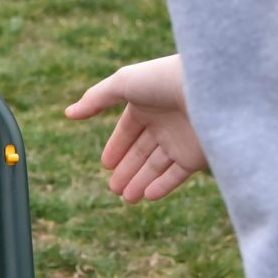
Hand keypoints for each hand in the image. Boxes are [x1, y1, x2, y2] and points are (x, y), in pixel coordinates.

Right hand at [66, 52, 206, 201]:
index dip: (117, 147)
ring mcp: (181, 140)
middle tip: (114, 189)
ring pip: (157, 167)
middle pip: (141, 152)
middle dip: (127, 170)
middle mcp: (165, 123)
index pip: (128, 130)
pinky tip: (147, 196)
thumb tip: (69, 113)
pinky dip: (162, 186)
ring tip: (126, 198)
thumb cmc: (164, 79)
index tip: (106, 165)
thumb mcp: (123, 83)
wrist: (208, 88)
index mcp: (148, 104)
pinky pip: (177, 175)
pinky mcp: (197, 155)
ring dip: (140, 182)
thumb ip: (95, 99)